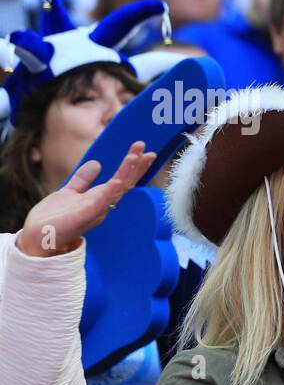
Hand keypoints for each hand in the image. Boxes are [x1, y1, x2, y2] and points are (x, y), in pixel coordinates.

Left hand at [17, 141, 156, 257]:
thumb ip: (83, 179)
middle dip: (136, 166)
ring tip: (134, 157)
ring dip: (126, 173)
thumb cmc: (53, 219)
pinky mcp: (84, 216)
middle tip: (145, 147)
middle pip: (125, 183)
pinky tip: (117, 180)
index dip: (133, 165)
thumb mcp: (69, 193)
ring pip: (117, 190)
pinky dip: (110, 192)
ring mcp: (95, 211)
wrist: (37, 237)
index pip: (122, 179)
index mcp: (100, 199)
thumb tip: (97, 163)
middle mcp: (103, 205)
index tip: (142, 149)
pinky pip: (100, 203)